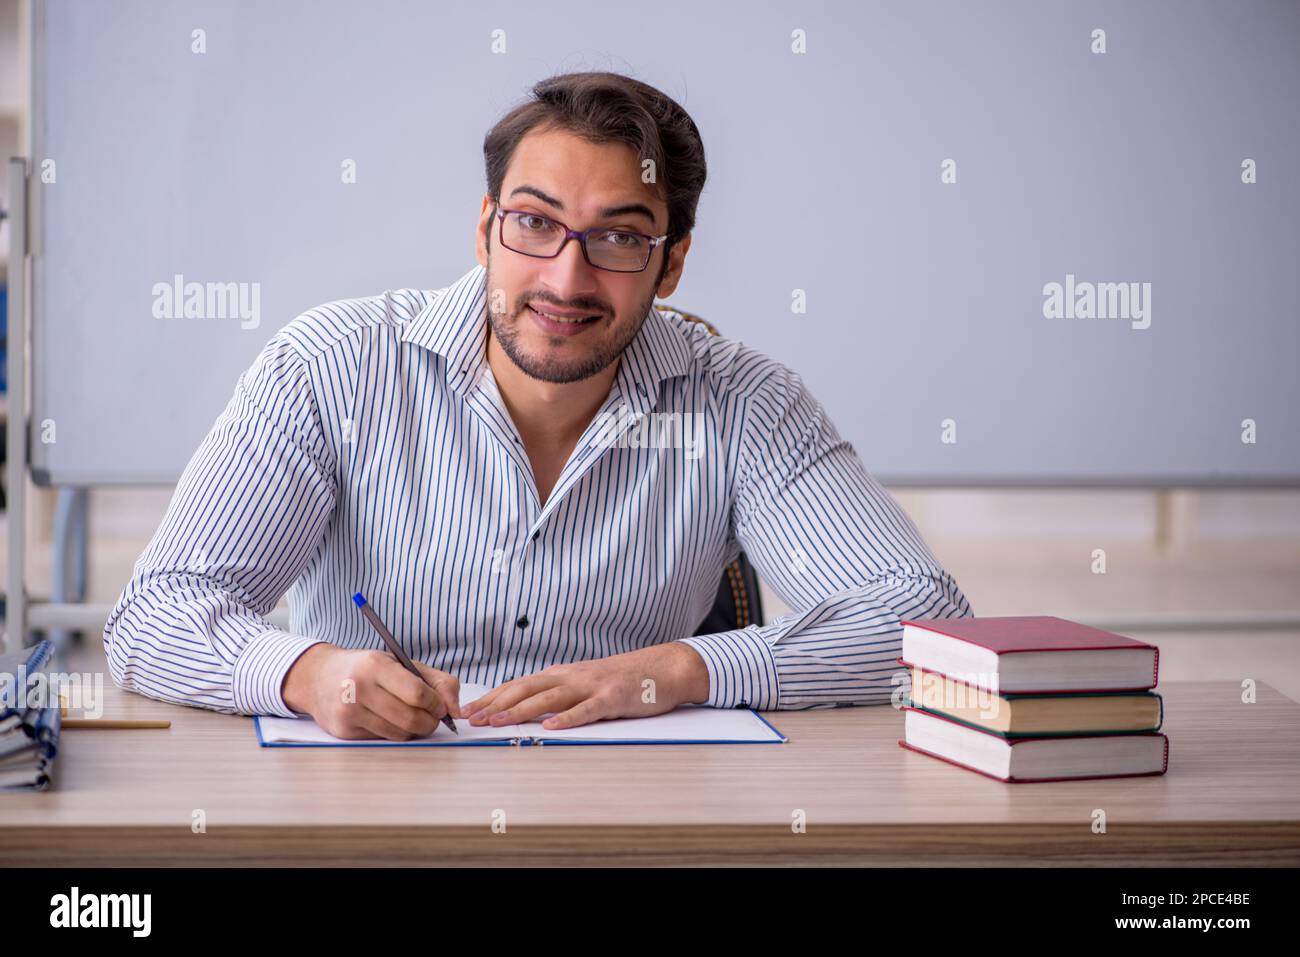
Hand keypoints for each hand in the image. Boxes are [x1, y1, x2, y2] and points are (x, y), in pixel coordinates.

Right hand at [281, 644, 461, 740]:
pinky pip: (382, 740)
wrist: (319, 678)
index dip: (437, 704)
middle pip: (410, 718)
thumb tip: (456, 709)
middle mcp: (358, 688)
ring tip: (411, 718)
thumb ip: (437, 681)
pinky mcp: (343, 731)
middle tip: (432, 718)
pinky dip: (393, 734)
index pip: (417, 693)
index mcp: (375, 665)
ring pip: (398, 734)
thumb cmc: (367, 669)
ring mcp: (348, 712)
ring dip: (413, 731)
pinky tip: (388, 721)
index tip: (441, 707)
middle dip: (430, 722)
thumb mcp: (400, 663)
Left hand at [461, 642, 709, 730]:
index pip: (519, 685)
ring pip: (549, 698)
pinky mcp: (612, 698)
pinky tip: (551, 727)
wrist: (662, 668)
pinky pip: (587, 710)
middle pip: (526, 689)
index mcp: (562, 674)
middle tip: (471, 718)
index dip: (492, 697)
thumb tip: (525, 709)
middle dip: (496, 704)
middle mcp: (571, 676)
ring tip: (498, 722)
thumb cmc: (622, 679)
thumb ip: (558, 694)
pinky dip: (568, 718)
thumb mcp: (584, 683)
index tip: (468, 710)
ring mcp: (591, 686)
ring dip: (520, 710)